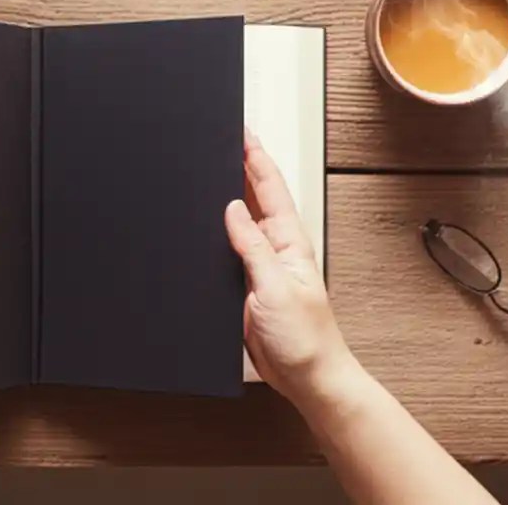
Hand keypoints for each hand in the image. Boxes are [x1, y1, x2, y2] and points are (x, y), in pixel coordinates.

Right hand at [224, 130, 357, 406]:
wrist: (306, 377)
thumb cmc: (305, 338)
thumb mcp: (275, 287)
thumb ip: (252, 247)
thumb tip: (233, 208)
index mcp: (288, 241)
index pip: (269, 187)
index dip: (254, 156)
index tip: (241, 130)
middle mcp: (274, 248)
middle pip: (253, 198)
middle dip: (238, 167)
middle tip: (219, 138)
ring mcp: (260, 266)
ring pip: (238, 223)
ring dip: (224, 199)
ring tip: (206, 171)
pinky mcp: (245, 286)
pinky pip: (227, 252)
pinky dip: (215, 235)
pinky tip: (201, 227)